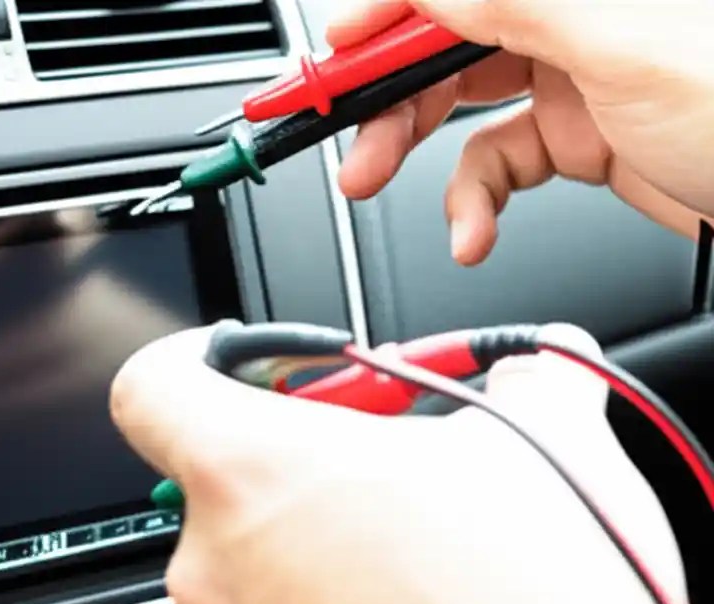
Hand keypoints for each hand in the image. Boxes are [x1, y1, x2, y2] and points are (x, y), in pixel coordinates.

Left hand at [110, 324, 713, 603]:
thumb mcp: (548, 444)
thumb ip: (517, 381)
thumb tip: (534, 371)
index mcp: (249, 469)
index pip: (151, 387)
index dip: (195, 364)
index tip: (242, 369)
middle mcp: (214, 563)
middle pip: (220, 485)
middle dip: (295, 471)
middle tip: (380, 481)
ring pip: (251, 571)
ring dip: (312, 557)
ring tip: (416, 573)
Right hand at [329, 0, 713, 264]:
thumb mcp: (624, 46)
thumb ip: (511, 2)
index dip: (383, 13)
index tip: (329, 58)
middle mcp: (573, 16)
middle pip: (446, 38)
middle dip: (382, 89)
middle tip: (335, 132)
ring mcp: (576, 76)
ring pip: (459, 100)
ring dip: (408, 147)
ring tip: (370, 183)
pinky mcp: (581, 136)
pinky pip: (498, 161)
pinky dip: (472, 200)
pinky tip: (470, 230)